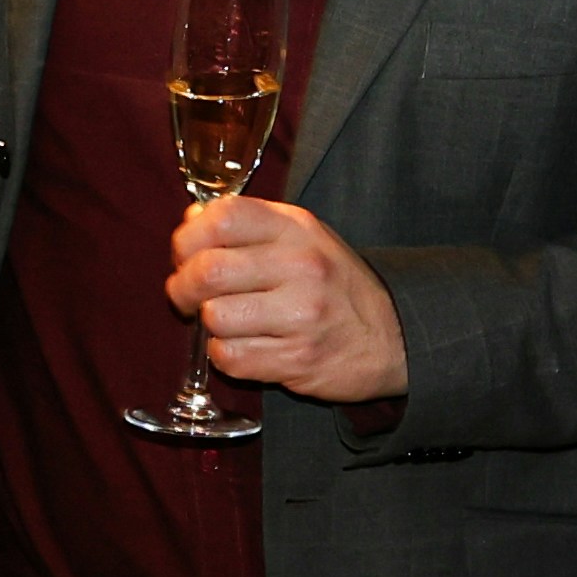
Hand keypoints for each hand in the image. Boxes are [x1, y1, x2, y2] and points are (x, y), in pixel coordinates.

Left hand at [171, 196, 408, 404]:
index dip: (187, 238)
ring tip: (228, 323)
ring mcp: (301, 315)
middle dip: (183, 288)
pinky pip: (229, 357)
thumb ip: (250, 226)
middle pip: (208, 271)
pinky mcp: (297, 359)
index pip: (223, 217)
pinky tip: (244, 347)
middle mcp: (301, 266)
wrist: (394, 336)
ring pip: (215, 318)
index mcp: (297, 229)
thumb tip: (190, 224)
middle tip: (186, 297)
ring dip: (210, 325)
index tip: (185, 255)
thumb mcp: (304, 238)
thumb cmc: (335, 286)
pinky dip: (225, 355)